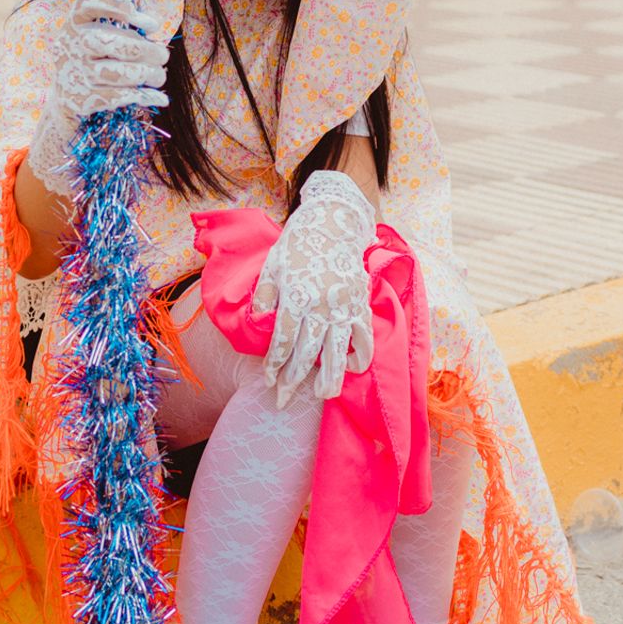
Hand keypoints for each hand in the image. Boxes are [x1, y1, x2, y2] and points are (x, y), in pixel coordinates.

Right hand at [27, 0, 167, 189]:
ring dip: (145, 74)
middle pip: (106, 41)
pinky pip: (115, 98)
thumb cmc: (95, 59)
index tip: (150, 24)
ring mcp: (70, 73)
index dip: (116, 5)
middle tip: (163, 55)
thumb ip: (125, 27)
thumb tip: (151, 25)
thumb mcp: (101, 36)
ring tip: (160, 76)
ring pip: (113, 73)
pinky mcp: (77, 100)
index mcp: (74, 22)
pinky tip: (159, 97)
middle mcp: (67, 44)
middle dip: (143, 49)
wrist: (66, 99)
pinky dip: (142, 96)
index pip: (86, 2)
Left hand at [251, 171, 375, 406]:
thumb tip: (258, 323)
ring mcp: (344, 309)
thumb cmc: (298, 244)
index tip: (268, 381)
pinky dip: (359, 357)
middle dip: (292, 382)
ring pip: (337, 354)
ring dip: (328, 380)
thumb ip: (265, 296)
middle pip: (306, 355)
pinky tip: (351, 368)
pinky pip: (363, 339)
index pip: (283, 343)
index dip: (274, 366)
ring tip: (319, 395)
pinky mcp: (361, 306)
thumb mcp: (273, 265)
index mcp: (296, 298)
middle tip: (282, 401)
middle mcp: (321, 307)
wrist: (334, 222)